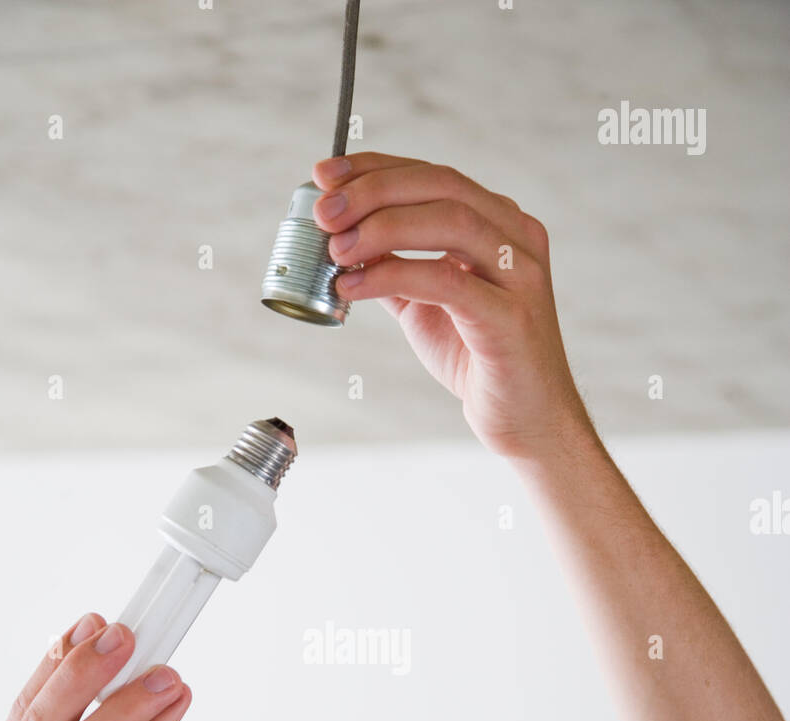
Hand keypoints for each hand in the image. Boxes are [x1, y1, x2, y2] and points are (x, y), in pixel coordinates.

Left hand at [313, 151, 596, 461]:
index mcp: (501, 225)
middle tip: (324, 212)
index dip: (376, 168)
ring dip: (382, 227)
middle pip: (442, 186)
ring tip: (335, 248)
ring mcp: (520, 274)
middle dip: (374, 190)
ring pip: (449, 222)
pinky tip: (352, 287)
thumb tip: (342, 241)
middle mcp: (517, 238)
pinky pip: (446, 281)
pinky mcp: (510, 317)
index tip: (324, 175)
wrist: (527, 421)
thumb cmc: (481, 362)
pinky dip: (393, 276)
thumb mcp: (427, 305)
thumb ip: (395, 269)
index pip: (434, 176)